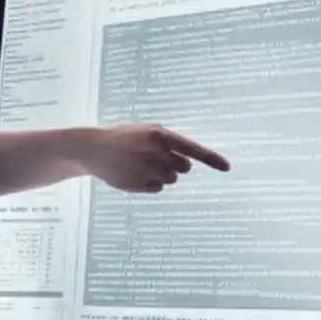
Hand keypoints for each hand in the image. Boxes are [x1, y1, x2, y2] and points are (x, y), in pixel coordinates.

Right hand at [83, 124, 229, 192]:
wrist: (93, 148)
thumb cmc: (124, 137)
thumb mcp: (146, 130)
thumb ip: (168, 142)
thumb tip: (189, 160)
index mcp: (160, 135)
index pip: (193, 149)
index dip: (212, 159)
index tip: (227, 168)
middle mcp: (156, 153)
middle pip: (184, 168)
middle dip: (176, 164)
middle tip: (158, 158)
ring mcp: (147, 170)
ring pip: (171, 179)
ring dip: (163, 174)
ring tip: (142, 164)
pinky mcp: (138, 185)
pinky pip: (158, 188)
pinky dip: (150, 183)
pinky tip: (135, 173)